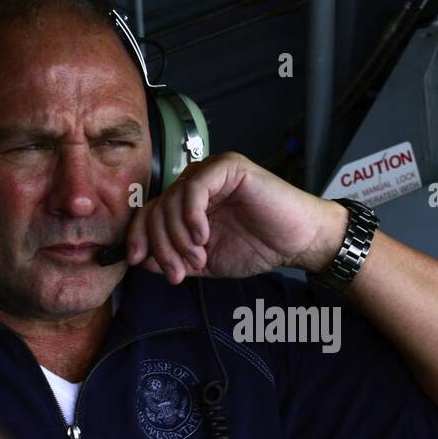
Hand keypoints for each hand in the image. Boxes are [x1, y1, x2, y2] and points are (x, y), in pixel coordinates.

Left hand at [125, 152, 347, 283]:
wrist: (298, 241)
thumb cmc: (258, 247)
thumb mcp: (205, 262)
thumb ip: (174, 258)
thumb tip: (140, 259)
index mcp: (187, 204)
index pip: (150, 213)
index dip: (139, 237)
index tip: (139, 262)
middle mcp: (195, 184)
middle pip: (157, 208)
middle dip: (162, 245)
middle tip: (179, 271)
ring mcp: (210, 172)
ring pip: (172, 200)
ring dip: (179, 236)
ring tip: (199, 256)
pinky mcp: (228, 167)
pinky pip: (194, 186)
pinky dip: (192, 214)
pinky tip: (204, 235)